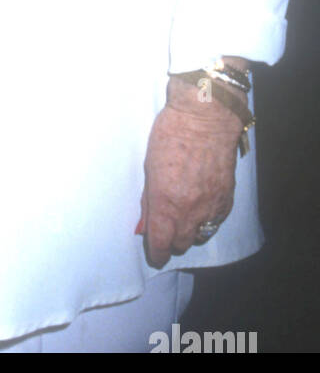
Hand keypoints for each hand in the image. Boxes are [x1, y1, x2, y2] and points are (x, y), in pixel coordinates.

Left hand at [139, 77, 240, 266]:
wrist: (205, 119)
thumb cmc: (169, 136)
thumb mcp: (149, 168)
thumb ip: (148, 201)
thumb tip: (145, 226)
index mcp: (166, 203)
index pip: (161, 244)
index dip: (156, 252)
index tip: (154, 252)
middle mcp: (190, 211)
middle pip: (181, 244)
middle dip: (171, 240)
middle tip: (166, 228)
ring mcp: (211, 207)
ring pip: (200, 236)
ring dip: (190, 232)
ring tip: (183, 217)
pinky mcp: (227, 201)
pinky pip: (215, 222)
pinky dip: (206, 220)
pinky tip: (200, 206)